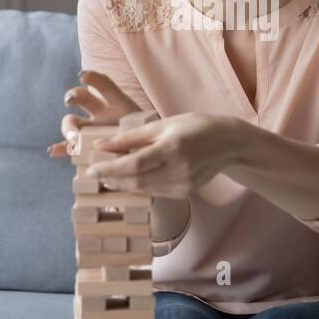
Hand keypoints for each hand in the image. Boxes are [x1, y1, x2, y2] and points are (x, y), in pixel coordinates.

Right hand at [47, 69, 143, 157]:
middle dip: (73, 96)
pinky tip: (54, 151)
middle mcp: (100, 113)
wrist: (145, 157)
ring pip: (72, 122)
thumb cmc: (148, 138)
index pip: (103, 85)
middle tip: (70, 101)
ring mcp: (90, 130)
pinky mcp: (84, 147)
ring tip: (73, 137)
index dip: (93, 78)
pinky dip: (61, 148)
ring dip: (68, 127)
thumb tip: (151, 120)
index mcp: (116, 103)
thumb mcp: (149, 127)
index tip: (82, 76)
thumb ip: (146, 124)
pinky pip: (69, 147)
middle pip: (81, 98)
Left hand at [84, 113, 234, 198]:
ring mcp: (183, 185)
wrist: (228, 143)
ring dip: (123, 185)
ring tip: (108, 177)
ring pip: (144, 190)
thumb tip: (102, 145)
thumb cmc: (194, 126)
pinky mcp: (185, 192)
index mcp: (172, 148)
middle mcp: (179, 170)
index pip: (134, 164)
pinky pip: (155, 192)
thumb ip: (131, 137)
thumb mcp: (162, 125)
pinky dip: (139, 187)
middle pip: (137, 182)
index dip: (109, 169)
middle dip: (112, 179)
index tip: (90, 169)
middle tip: (94, 175)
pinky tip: (130, 180)